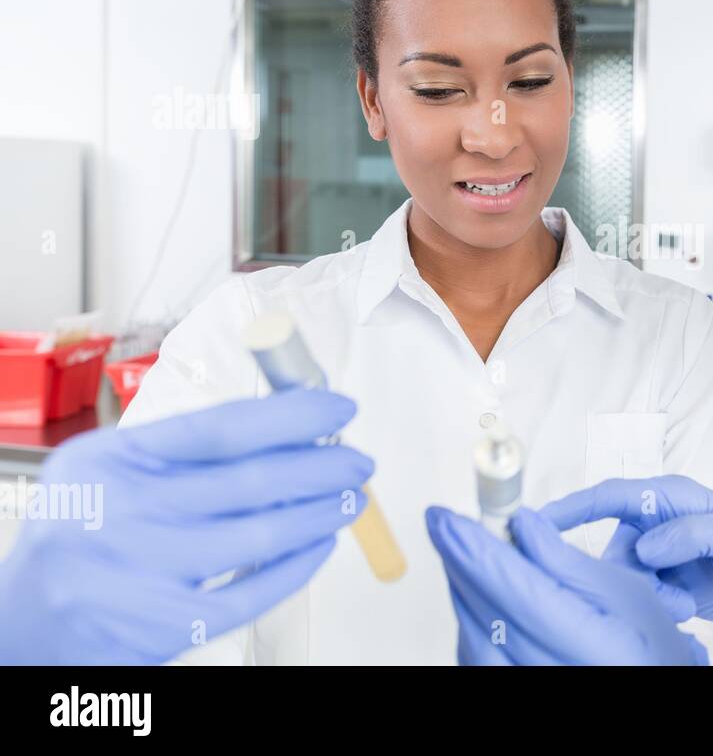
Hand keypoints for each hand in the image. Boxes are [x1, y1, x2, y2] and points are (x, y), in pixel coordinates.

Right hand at [0, 388, 372, 664]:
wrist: (20, 623)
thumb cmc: (80, 535)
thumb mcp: (110, 472)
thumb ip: (185, 450)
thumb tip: (288, 426)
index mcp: (115, 461)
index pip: (222, 427)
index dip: (292, 414)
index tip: (338, 407)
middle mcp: (125, 513)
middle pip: (252, 479)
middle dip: (322, 464)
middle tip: (359, 459)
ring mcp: (143, 572)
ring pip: (262, 533)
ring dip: (320, 512)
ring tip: (351, 498)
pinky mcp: (163, 625)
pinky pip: (253, 591)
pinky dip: (298, 565)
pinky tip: (320, 545)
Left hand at [426, 506, 705, 665]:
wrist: (651, 687)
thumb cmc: (651, 651)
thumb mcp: (627, 595)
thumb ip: (568, 562)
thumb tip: (524, 525)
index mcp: (590, 650)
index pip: (517, 592)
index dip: (476, 550)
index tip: (446, 519)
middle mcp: (553, 675)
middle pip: (487, 613)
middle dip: (463, 563)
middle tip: (449, 526)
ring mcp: (526, 689)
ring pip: (473, 639)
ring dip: (464, 591)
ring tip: (468, 556)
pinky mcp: (510, 693)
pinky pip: (476, 658)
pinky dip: (472, 621)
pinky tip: (478, 595)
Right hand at [541, 475, 712, 634]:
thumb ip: (692, 533)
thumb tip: (645, 546)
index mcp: (668, 495)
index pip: (610, 495)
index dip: (572, 507)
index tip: (538, 521)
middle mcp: (649, 518)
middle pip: (610, 547)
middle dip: (630, 578)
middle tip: (672, 598)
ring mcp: (645, 548)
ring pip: (617, 576)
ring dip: (646, 595)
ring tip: (685, 604)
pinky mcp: (645, 576)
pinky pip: (628, 593)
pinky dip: (651, 605)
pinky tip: (682, 606)